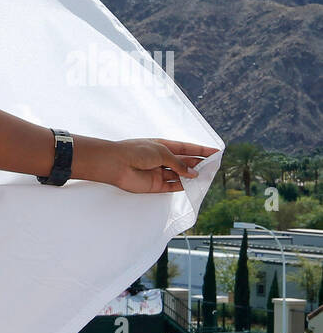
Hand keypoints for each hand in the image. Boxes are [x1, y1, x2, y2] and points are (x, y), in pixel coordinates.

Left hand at [103, 138, 219, 193]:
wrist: (116, 164)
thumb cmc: (136, 152)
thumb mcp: (162, 152)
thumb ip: (178, 163)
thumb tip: (193, 173)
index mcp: (162, 146)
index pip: (186, 148)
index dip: (201, 150)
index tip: (216, 152)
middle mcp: (161, 159)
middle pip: (184, 162)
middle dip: (199, 163)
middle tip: (214, 166)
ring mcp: (158, 172)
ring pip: (180, 175)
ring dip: (192, 175)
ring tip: (207, 176)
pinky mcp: (155, 185)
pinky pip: (172, 186)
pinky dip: (183, 186)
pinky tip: (194, 184)